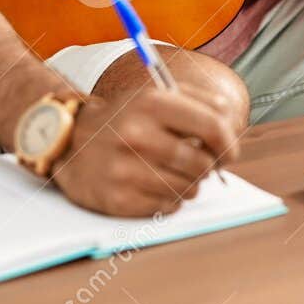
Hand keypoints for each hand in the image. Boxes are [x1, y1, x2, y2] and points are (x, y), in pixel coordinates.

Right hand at [50, 84, 239, 216]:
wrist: (70, 142)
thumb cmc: (124, 120)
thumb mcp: (154, 97)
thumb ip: (198, 105)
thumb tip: (234, 131)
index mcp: (151, 103)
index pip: (213, 125)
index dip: (230, 143)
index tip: (230, 152)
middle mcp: (137, 134)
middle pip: (203, 163)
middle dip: (209, 168)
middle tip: (202, 165)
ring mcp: (125, 169)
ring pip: (189, 188)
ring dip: (191, 184)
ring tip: (174, 173)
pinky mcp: (118, 199)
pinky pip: (169, 206)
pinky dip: (171, 199)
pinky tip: (155, 185)